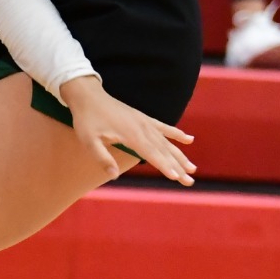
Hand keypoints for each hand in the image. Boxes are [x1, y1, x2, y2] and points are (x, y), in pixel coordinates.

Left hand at [57, 76, 196, 184]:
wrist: (88, 96)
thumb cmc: (86, 120)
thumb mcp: (88, 140)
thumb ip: (101, 157)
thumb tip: (113, 176)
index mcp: (130, 134)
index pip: (151, 154)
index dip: (164, 166)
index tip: (176, 177)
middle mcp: (142, 128)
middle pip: (163, 151)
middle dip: (178, 166)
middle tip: (190, 181)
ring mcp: (144, 122)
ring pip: (166, 142)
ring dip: (180, 155)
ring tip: (193, 168)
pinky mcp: (143, 118)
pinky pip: (164, 127)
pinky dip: (176, 134)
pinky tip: (189, 139)